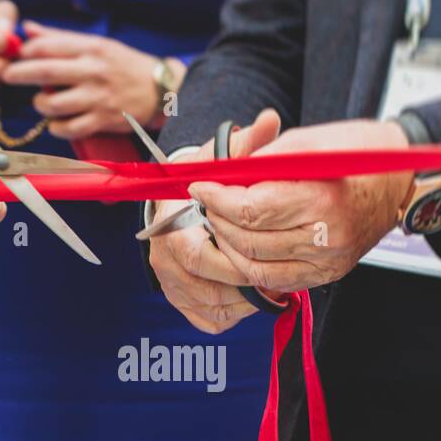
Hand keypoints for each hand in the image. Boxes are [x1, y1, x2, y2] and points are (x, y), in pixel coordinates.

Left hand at [0, 21, 181, 137]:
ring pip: (54, 103)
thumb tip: (28, 29)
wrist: (159, 90)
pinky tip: (56, 123)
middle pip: (44, 72)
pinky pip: (69, 128)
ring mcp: (97, 98)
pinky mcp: (103, 121)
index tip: (16, 56)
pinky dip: (57, 128)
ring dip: (39, 104)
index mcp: (90, 48)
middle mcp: (93, 71)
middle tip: (7, 77)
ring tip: (41, 102)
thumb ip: (60, 38)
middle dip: (18, 74)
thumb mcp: (96, 45)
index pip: (47, 46)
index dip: (24, 52)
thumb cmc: (123, 66)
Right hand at [148, 110, 281, 333]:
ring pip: (212, 305)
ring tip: (272, 281)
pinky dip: (238, 312)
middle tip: (277, 272)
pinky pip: (212, 319)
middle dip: (245, 280)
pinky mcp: (183, 303)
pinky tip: (255, 294)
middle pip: (205, 283)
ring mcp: (171, 283)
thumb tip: (271, 121)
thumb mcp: (224, 158)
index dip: (233, 256)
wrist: (186, 203)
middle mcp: (162, 257)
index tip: (266, 250)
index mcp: (168, 223)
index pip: (194, 252)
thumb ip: (247, 144)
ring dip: (246, 298)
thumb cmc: (208, 180)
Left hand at [189, 119, 412, 292]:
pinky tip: (240, 246)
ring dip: (229, 245)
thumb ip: (261, 160)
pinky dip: (249, 266)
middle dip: (218, 220)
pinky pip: (275, 280)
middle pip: (250, 239)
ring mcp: (328, 261)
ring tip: (219, 222)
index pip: (250, 209)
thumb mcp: (307, 141)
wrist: (399, 180)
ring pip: (257, 266)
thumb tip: (221, 175)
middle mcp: (326, 236)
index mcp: (321, 198)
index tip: (200, 186)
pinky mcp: (327, 274)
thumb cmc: (356, 151)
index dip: (218, 199)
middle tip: (205, 202)